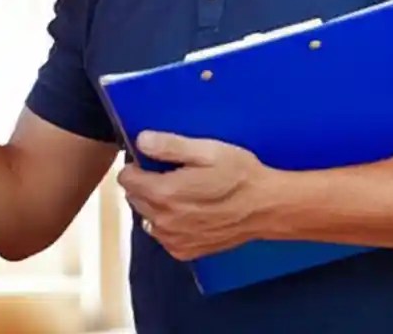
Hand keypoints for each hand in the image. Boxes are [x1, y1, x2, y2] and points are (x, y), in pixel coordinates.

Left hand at [118, 131, 280, 260]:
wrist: (266, 207)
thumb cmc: (239, 175)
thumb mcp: (207, 150)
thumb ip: (169, 146)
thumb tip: (141, 141)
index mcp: (164, 194)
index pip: (126, 179)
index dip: (137, 166)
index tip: (153, 162)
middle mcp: (163, 221)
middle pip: (135, 198)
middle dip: (146, 184)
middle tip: (174, 174)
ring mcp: (172, 239)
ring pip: (147, 217)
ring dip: (157, 204)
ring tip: (185, 193)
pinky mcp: (184, 251)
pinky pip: (163, 234)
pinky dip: (170, 223)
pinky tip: (191, 212)